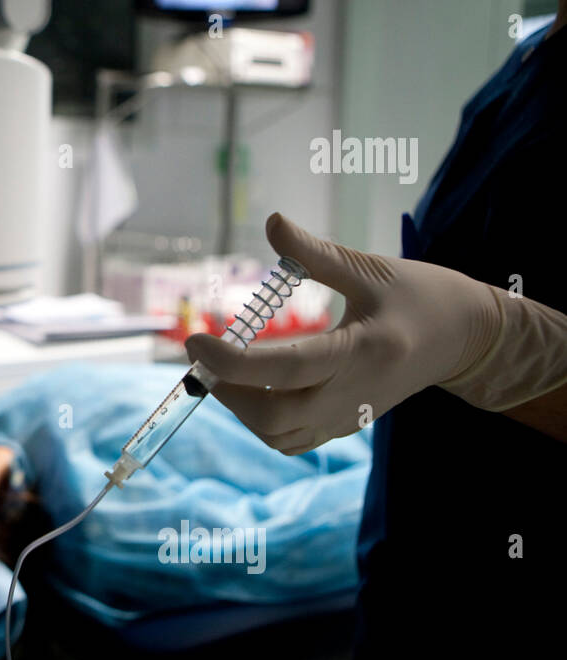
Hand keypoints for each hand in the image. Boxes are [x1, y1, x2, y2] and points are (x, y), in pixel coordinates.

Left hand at [185, 212, 504, 454]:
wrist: (464, 338)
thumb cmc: (418, 295)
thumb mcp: (370, 268)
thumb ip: (316, 253)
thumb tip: (272, 221)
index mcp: (362, 351)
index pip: (286, 368)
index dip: (233, 362)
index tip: (195, 340)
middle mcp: (354, 392)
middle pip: (276, 416)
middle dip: (230, 391)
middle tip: (207, 357)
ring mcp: (349, 415)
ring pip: (280, 435)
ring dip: (241, 408)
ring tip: (226, 369)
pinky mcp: (346, 424)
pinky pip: (292, 439)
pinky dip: (261, 420)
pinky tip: (253, 386)